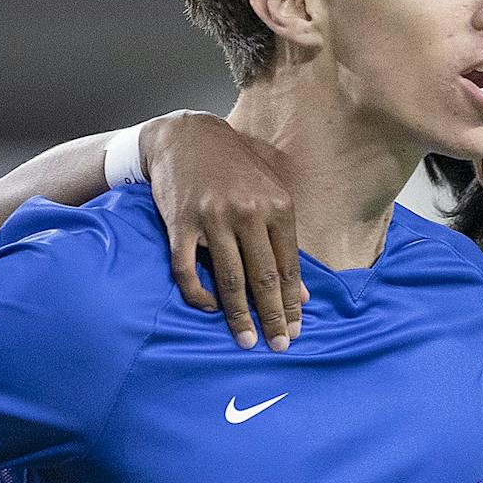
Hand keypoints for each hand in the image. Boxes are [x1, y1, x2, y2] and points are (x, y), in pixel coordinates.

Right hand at [143, 112, 308, 351]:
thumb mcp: (270, 195)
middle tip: (278, 346)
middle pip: (263, 277)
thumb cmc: (234, 167)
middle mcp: (247, 212)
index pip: (287, 266)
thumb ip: (286, 242)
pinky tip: (209, 308)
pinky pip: (187, 269)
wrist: (185, 136)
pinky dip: (198, 294)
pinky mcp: (180, 223)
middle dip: (272, 316)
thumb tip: (302, 293)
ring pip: (230, 278)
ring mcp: (212, 218)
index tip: (295, 330)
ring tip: (247, 341)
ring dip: (239, 315)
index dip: (292, 302)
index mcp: (276, 206)